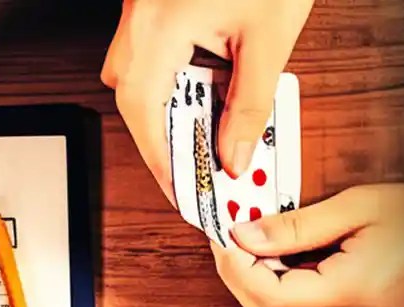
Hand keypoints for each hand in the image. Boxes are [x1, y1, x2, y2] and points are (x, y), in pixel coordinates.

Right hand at [101, 0, 313, 201]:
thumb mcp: (269, 38)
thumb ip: (249, 104)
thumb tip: (234, 154)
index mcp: (159, 26)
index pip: (145, 112)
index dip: (161, 160)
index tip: (182, 191)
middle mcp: (138, 20)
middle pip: (134, 100)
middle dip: (166, 139)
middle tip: (198, 170)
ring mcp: (139, 11)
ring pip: (136, 79)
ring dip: (169, 109)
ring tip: (208, 130)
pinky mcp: (151, 7)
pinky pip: (149, 57)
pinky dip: (173, 82)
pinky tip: (207, 89)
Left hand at [214, 184, 403, 306]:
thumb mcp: (358, 207)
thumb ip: (295, 225)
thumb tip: (245, 235)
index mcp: (352, 293)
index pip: (269, 295)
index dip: (237, 268)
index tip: (225, 238)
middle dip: (241, 276)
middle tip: (234, 239)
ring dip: (262, 282)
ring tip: (264, 243)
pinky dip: (287, 287)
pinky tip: (290, 258)